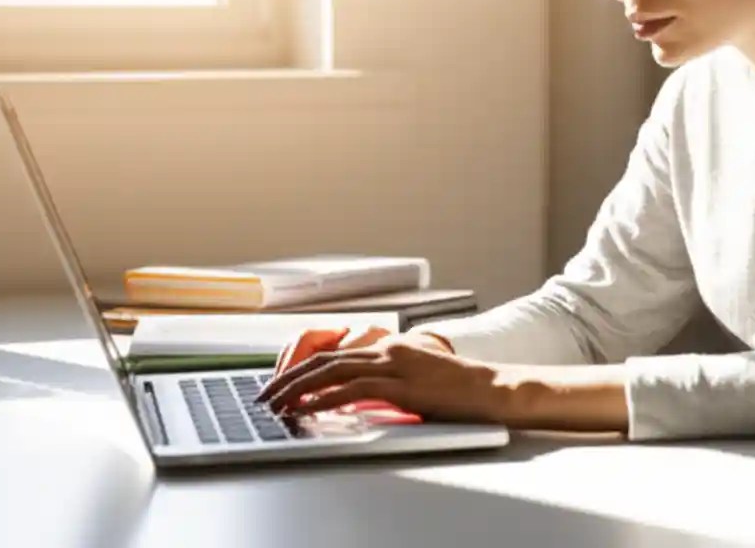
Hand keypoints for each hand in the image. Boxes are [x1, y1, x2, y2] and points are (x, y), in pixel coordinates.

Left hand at [256, 336, 506, 422]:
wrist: (488, 388)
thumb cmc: (455, 389)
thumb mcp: (414, 379)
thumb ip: (384, 382)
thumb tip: (353, 397)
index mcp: (387, 345)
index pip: (333, 351)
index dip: (302, 367)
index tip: (282, 384)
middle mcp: (385, 348)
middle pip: (323, 358)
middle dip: (289, 378)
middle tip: (266, 396)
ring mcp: (393, 364)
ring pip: (331, 370)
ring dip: (298, 389)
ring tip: (277, 405)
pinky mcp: (401, 385)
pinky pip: (353, 389)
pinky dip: (324, 399)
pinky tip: (309, 409)